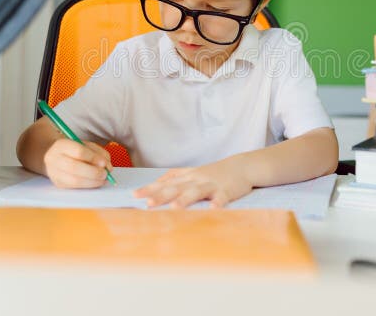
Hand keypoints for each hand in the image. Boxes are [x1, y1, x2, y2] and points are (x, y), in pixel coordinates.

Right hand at [43, 139, 112, 188]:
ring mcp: (54, 173)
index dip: (93, 158)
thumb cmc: (74, 149)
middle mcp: (54, 159)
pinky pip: (75, 187)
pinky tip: (96, 182)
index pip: (78, 151)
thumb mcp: (86, 145)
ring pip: (74, 180)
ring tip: (103, 179)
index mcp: (61, 145)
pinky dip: (89, 186)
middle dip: (93, 172)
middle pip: (74, 167)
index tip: (104, 163)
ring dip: (92, 182)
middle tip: (105, 174)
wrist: (55, 156)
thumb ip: (98, 153)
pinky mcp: (59, 184)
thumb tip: (107, 166)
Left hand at [133, 157, 252, 208]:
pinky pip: (221, 198)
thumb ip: (175, 177)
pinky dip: (217, 203)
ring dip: (185, 200)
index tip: (134, 195)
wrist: (241, 166)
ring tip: (174, 208)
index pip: (165, 183)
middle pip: (176, 188)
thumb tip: (155, 183)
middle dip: (161, 196)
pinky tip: (213, 209)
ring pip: (196, 192)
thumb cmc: (214, 172)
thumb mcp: (193, 172)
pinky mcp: (226, 191)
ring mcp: (210, 185)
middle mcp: (196, 180)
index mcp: (187, 177)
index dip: (150, 189)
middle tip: (148, 204)